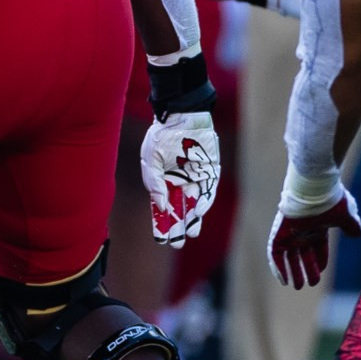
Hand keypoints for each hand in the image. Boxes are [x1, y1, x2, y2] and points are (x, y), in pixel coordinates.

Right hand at [140, 111, 221, 247]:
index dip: (163, 224)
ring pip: (195, 203)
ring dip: (193, 219)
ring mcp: (196, 177)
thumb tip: (162, 207)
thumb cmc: (161, 137)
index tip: (162, 239)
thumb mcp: (150, 161)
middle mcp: (180, 182)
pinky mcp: (211, 170)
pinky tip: (198, 212)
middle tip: (177, 244)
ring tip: (191, 233)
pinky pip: (208, 190)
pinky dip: (204, 201)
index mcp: (164, 181)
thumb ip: (155, 185)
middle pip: (180, 209)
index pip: (164, 208)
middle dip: (179, 227)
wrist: (181, 115)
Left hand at [268, 188, 360, 289]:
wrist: (315, 190)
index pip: (318, 248)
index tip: (320, 272)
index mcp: (318, 228)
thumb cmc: (331, 202)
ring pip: (289, 257)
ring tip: (297, 286)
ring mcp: (290, 233)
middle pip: (303, 255)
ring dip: (292, 272)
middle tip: (308, 285)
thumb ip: (351, 227)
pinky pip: (275, 254)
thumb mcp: (346, 217)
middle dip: (306, 270)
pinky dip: (278, 267)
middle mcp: (303, 232)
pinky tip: (283, 280)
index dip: (319, 260)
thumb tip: (358, 234)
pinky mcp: (279, 234)